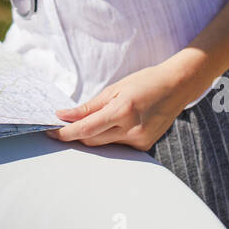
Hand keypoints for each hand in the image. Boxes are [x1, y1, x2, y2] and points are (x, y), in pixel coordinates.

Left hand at [45, 61, 188, 149]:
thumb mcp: (115, 89)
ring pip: (104, 144)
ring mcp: (139, 140)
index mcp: (122, 110)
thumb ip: (89, 106)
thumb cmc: (145, 82)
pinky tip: (114, 124)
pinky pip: (118, 145)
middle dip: (75, 135)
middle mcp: (131, 130)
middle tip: (62, 127)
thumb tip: (65, 115)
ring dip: (93, 135)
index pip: (85, 129)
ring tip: (90, 122)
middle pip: (92, 141)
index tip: (51, 131)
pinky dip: (109, 136)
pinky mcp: (145, 146)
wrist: (177, 87)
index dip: (65, 133)